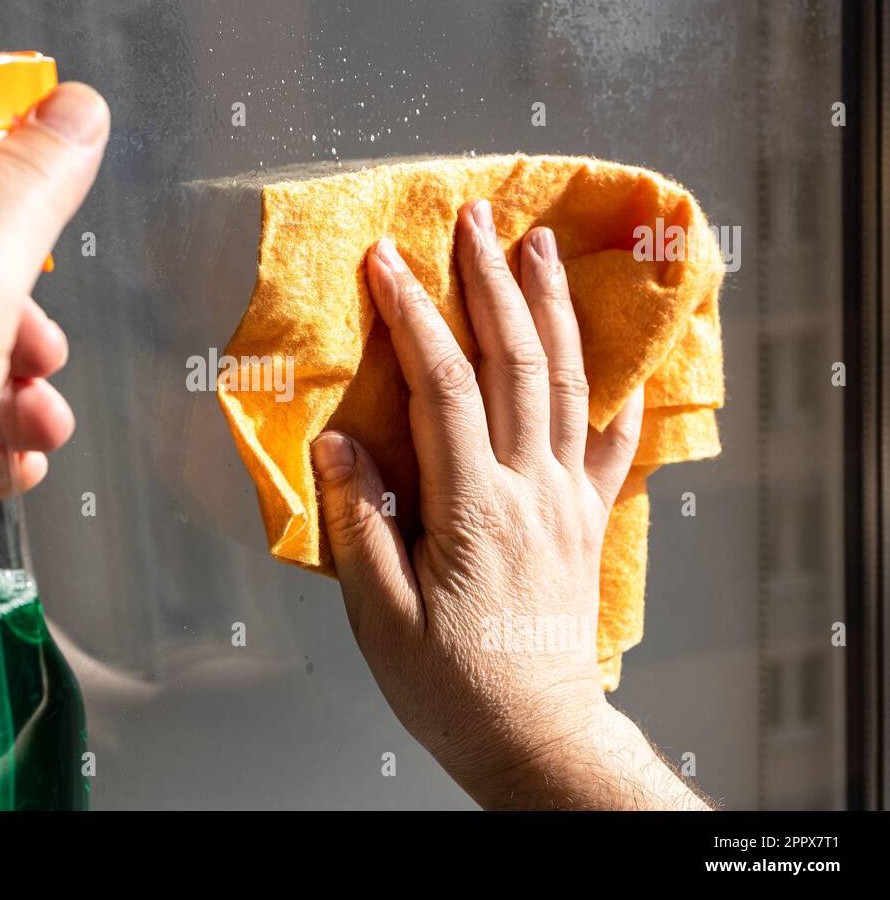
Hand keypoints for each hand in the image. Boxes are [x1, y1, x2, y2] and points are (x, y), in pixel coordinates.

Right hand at [312, 200, 707, 808]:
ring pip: (568, 384)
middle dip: (491, 282)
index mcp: (473, 509)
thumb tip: (340, 443)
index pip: (443, 387)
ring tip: (541, 247)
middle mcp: (531, 490)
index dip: (413, 316)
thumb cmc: (450, 686)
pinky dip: (615, 392)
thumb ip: (362, 523)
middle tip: (475, 220)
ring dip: (553, 308)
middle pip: (516, 362)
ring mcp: (569, 501)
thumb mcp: (382, 618)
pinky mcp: (589, 521)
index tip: (386, 260)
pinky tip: (615, 359)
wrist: (536, 735)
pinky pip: (611, 443)